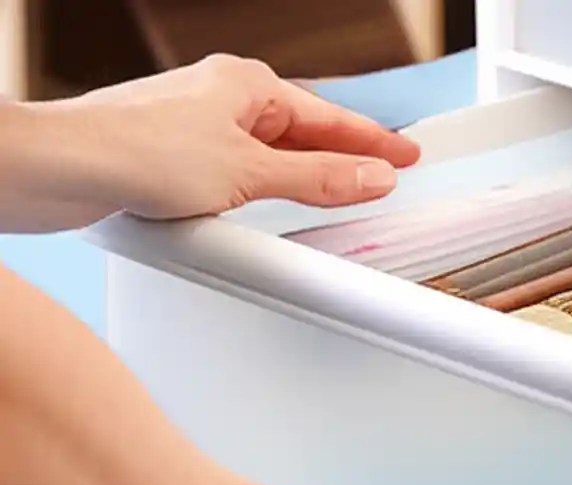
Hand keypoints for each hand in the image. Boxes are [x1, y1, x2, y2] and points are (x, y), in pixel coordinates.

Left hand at [24, 53, 419, 225]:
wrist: (61, 167)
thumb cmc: (140, 151)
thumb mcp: (250, 173)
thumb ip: (317, 179)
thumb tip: (372, 177)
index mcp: (247, 85)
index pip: (330, 117)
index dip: (374, 140)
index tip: (408, 155)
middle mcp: (221, 98)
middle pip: (301, 132)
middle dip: (342, 156)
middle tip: (383, 176)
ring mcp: (194, 126)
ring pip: (267, 153)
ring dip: (300, 175)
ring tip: (336, 197)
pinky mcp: (169, 157)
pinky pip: (236, 172)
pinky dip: (261, 189)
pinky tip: (267, 210)